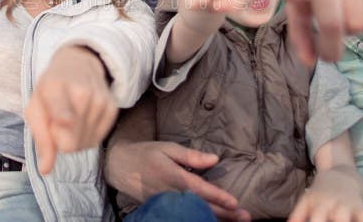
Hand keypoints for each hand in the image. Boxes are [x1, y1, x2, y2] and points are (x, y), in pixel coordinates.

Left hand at [24, 45, 116, 174]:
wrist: (79, 65)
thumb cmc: (51, 90)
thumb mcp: (36, 109)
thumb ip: (41, 139)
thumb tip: (45, 170)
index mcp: (55, 88)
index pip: (64, 112)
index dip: (64, 119)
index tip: (64, 120)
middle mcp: (81, 93)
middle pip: (70, 143)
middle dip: (60, 140)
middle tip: (56, 122)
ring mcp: (100, 100)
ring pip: (84, 144)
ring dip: (74, 137)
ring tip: (70, 117)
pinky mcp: (112, 108)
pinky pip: (97, 140)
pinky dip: (87, 135)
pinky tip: (82, 120)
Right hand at [105, 139, 250, 220]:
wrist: (118, 166)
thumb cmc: (146, 153)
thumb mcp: (167, 148)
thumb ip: (191, 156)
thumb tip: (215, 159)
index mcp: (174, 176)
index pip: (200, 190)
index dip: (218, 197)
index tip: (235, 203)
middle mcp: (171, 193)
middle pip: (201, 206)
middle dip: (224, 213)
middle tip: (244, 217)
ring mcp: (166, 204)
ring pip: (193, 214)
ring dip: (215, 219)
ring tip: (234, 221)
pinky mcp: (162, 209)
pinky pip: (184, 216)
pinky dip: (199, 219)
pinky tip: (211, 220)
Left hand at [288, 166, 362, 221]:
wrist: (340, 173)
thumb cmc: (320, 192)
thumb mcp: (306, 201)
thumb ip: (297, 215)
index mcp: (318, 206)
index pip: (315, 220)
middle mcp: (334, 207)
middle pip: (338, 220)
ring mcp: (349, 207)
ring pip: (356, 219)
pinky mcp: (362, 208)